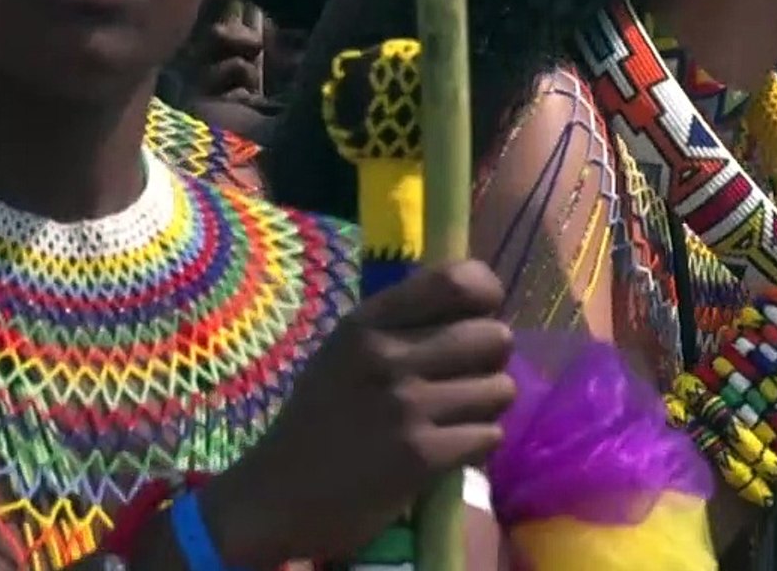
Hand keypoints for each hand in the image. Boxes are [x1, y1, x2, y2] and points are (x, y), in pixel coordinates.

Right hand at [199, 261, 514, 564]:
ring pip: (501, 389)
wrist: (276, 496)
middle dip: (489, 362)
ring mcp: (405, 406)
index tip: (477, 319)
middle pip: (495, 337)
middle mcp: (387, 356)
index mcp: (367, 323)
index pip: (460, 281)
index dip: (486, 298)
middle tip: (464, 381)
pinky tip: (446, 450)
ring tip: (453, 419)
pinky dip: (476, 446)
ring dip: (486, 408)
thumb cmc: (318, 419)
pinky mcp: (421, 457)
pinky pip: (489, 435)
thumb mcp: (344, 352)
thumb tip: (475, 308)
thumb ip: (400, 325)